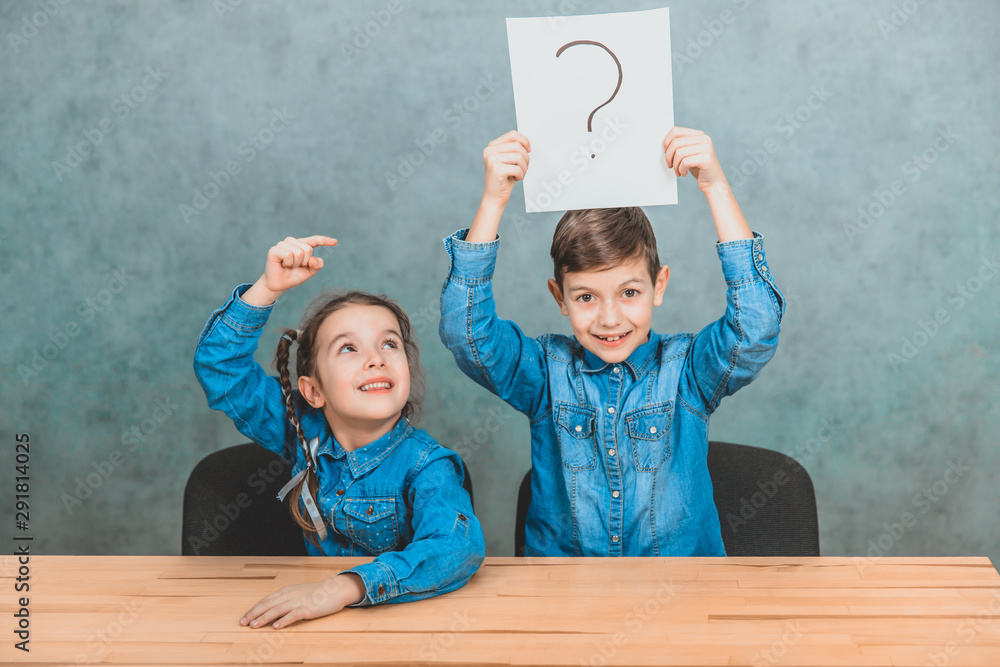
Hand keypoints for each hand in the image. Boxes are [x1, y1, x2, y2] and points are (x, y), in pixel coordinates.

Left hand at [240, 573, 365, 629]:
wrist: (335, 589)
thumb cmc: (317, 593)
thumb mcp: (298, 594)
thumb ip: (286, 601)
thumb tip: (272, 612)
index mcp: (286, 591)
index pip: (265, 601)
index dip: (253, 609)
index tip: (244, 618)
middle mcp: (290, 595)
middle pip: (268, 605)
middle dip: (254, 614)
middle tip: (243, 623)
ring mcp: (298, 601)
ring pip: (277, 610)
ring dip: (264, 618)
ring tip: (254, 626)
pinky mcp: (308, 609)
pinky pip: (293, 615)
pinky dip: (284, 621)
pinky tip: (276, 627)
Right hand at [242, 235, 337, 305]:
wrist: (280, 285)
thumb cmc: (294, 276)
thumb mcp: (310, 271)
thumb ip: (316, 265)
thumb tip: (313, 259)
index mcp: (302, 245)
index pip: (315, 240)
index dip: (324, 240)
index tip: (335, 242)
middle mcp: (292, 242)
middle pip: (308, 249)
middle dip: (304, 262)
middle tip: (295, 266)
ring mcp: (282, 244)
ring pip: (298, 252)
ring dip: (295, 263)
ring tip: (288, 266)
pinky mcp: (274, 249)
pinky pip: (288, 254)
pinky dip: (288, 263)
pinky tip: (283, 265)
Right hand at [481, 130, 530, 210]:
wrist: (494, 197)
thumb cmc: (504, 179)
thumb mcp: (508, 161)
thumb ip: (514, 149)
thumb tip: (527, 143)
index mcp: (492, 146)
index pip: (512, 134)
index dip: (524, 141)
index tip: (529, 150)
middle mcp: (490, 151)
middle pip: (517, 146)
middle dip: (526, 158)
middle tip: (524, 168)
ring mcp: (492, 160)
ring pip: (519, 156)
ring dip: (524, 167)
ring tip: (519, 174)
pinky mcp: (496, 170)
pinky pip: (517, 168)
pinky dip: (521, 175)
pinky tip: (515, 179)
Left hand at [662, 127, 727, 194]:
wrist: (713, 182)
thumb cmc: (699, 168)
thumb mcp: (689, 153)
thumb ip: (680, 145)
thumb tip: (664, 144)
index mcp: (699, 135)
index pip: (676, 131)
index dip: (666, 142)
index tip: (665, 152)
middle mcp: (704, 139)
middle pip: (676, 142)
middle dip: (668, 156)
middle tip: (670, 165)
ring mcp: (706, 148)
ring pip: (679, 153)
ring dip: (675, 165)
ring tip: (678, 171)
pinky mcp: (706, 159)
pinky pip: (685, 162)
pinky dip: (681, 170)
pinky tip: (684, 173)